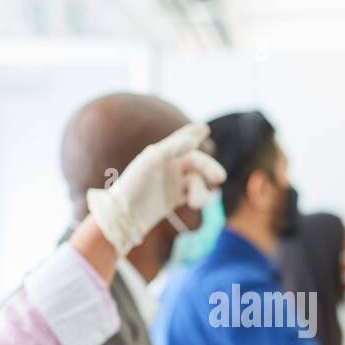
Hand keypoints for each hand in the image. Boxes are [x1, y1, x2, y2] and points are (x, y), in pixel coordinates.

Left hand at [86, 123, 225, 255]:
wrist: (123, 216)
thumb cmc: (133, 185)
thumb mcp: (151, 161)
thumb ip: (173, 147)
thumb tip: (194, 140)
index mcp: (162, 153)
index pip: (182, 140)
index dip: (193, 133)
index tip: (204, 128)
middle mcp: (169, 166)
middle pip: (196, 162)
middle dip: (209, 168)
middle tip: (220, 177)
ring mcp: (173, 182)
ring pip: (197, 181)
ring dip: (201, 190)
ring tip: (196, 203)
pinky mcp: (175, 198)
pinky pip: (195, 193)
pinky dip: (201, 197)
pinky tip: (198, 202)